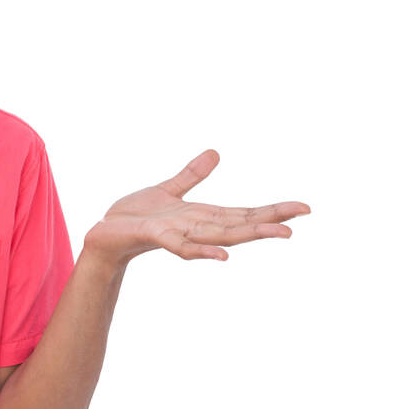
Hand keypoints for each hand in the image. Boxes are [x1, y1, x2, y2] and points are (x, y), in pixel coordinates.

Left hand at [83, 149, 310, 268]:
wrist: (103, 234)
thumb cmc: (134, 217)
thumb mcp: (166, 191)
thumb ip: (191, 176)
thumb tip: (216, 153)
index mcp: (202, 216)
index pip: (244, 213)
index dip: (273, 210)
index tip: (304, 207)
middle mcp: (195, 228)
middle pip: (240, 225)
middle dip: (271, 220)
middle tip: (303, 216)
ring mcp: (178, 235)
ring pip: (219, 236)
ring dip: (249, 235)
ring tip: (280, 233)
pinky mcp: (155, 237)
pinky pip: (182, 246)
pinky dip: (202, 251)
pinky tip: (224, 255)